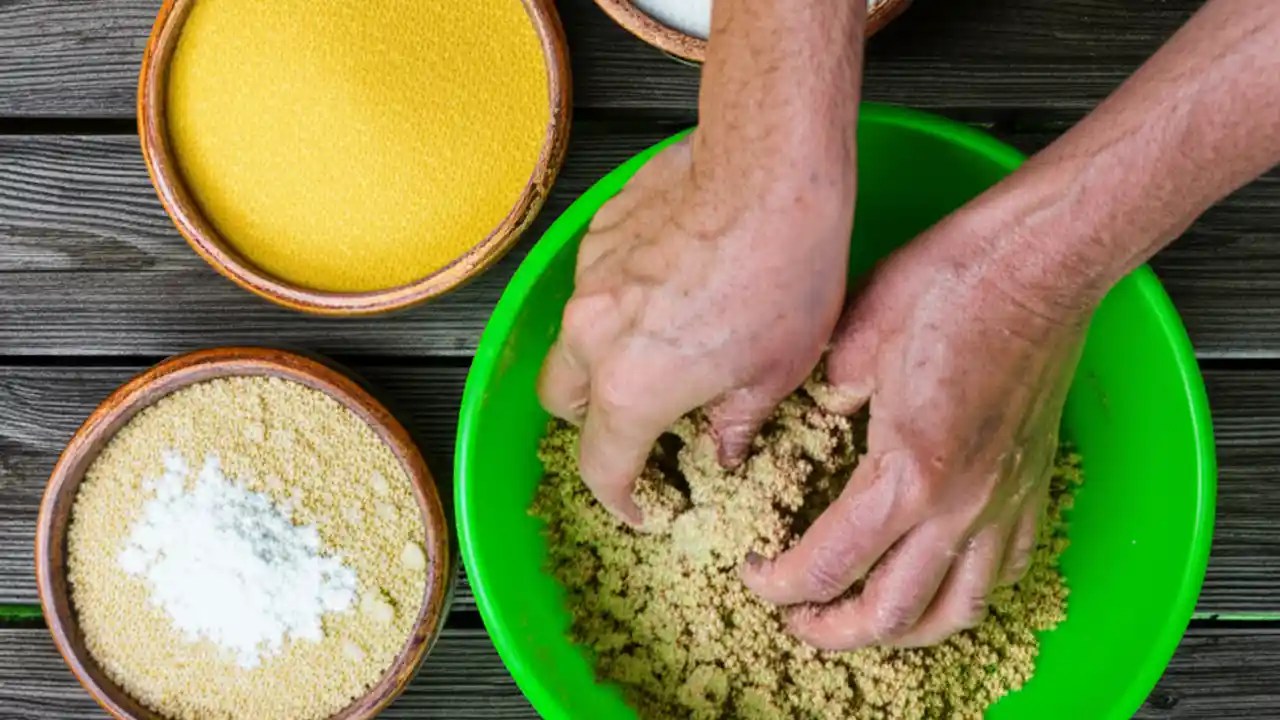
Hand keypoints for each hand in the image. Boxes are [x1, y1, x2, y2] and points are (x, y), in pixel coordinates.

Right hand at [538, 137, 854, 522]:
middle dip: (592, 424)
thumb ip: (735, 426)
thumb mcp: (776, 375)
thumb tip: (724, 450)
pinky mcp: (599, 232)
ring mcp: (589, 279)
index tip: (644, 507)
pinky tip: (672, 286)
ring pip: (572, 338)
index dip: (622, 500)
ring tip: (662, 347)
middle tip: (641, 425)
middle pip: (561, 402)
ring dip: (603, 357)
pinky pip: (593, 283)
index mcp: (633, 389)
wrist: (773, 170)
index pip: (602, 468)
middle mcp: (592, 336)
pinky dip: (619, 301)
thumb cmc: (784, 271)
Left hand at [742, 203, 1089, 648]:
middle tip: (797, 618)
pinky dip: (967, 593)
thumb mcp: (850, 339)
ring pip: (959, 610)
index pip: (829, 565)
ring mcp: (1007, 500)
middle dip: (833, 630)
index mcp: (908, 475)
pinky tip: (941, 580)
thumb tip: (806, 424)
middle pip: (892, 613)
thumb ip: (820, 400)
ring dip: (904, 631)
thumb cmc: (951, 284)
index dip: (780, 584)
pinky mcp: (1034, 482)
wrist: (1039, 258)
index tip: (755, 574)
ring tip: (865, 622)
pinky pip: (1008, 569)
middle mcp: (963, 505)